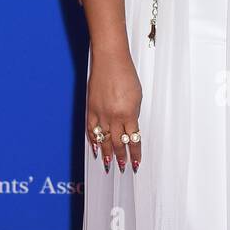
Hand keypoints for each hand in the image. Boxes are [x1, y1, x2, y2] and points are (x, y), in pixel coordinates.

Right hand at [86, 51, 142, 172]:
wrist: (110, 61)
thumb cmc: (126, 75)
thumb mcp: (137, 96)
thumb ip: (133, 114)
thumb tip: (130, 127)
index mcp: (129, 114)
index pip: (133, 140)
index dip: (135, 153)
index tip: (136, 162)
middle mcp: (114, 116)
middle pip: (118, 143)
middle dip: (122, 157)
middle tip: (123, 167)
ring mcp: (101, 113)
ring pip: (104, 140)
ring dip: (108, 153)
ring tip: (109, 164)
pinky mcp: (91, 108)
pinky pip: (92, 129)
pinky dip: (94, 141)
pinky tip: (96, 149)